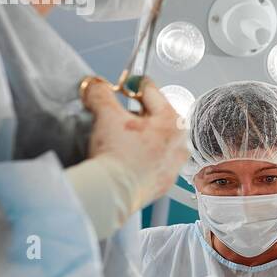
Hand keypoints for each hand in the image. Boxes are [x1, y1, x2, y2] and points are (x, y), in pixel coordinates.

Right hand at [80, 77, 187, 208]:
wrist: (113, 192)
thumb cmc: (117, 154)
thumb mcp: (106, 115)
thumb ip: (101, 94)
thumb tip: (96, 85)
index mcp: (172, 121)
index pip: (152, 92)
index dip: (134, 85)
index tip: (127, 84)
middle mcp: (180, 142)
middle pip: (157, 117)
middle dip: (138, 113)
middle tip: (119, 114)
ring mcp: (175, 164)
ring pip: (158, 140)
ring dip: (142, 136)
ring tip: (121, 139)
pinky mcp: (165, 181)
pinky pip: (156, 161)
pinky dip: (143, 157)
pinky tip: (127, 158)